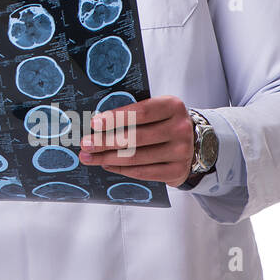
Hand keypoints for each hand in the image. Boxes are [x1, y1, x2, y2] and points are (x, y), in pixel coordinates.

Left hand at [77, 94, 194, 186]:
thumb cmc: (164, 122)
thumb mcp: (155, 110)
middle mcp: (180, 128)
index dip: (115, 118)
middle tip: (85, 144)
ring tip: (89, 157)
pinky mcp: (177, 171)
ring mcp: (181, 151)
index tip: (94, 123)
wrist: (193, 143)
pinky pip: (143, 172)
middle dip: (105, 141)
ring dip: (107, 158)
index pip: (140, 112)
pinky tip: (107, 165)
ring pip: (136, 157)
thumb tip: (97, 122)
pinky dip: (121, 169)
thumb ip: (133, 112)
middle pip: (135, 137)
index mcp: (172, 106)